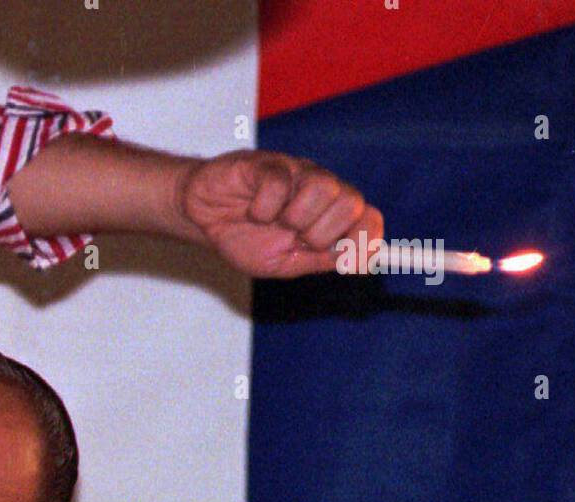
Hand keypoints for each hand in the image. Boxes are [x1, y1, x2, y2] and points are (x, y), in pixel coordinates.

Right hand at [179, 150, 382, 278]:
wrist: (204, 220)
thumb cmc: (244, 239)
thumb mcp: (284, 264)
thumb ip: (321, 261)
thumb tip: (358, 262)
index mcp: (330, 214)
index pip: (370, 219)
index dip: (366, 242)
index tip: (347, 264)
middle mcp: (320, 189)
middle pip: (352, 203)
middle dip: (322, 234)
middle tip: (296, 239)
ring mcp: (295, 173)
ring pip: (323, 188)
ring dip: (296, 218)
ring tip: (275, 223)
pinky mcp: (267, 164)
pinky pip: (280, 183)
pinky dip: (264, 208)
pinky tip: (253, 212)